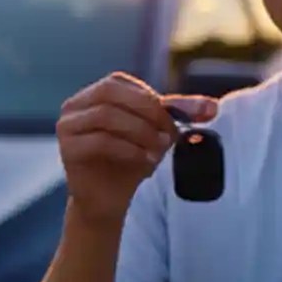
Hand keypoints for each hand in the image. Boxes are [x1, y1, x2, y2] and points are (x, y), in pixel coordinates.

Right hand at [57, 72, 217, 228]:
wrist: (108, 201)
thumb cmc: (130, 161)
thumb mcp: (157, 132)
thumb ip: (180, 114)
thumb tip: (214, 106)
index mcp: (93, 94)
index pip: (120, 81)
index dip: (148, 97)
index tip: (172, 120)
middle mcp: (75, 106)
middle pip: (109, 92)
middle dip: (145, 111)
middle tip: (167, 134)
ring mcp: (67, 127)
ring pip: (105, 116)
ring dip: (140, 132)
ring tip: (158, 152)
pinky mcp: (67, 150)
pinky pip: (99, 142)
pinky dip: (129, 151)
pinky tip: (145, 163)